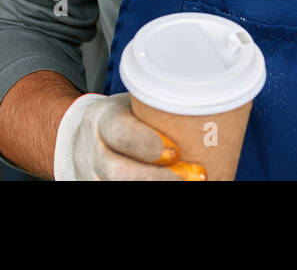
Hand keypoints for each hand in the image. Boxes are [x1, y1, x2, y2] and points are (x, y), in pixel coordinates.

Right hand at [56, 93, 206, 179]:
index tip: (177, 152)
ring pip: (115, 186)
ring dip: (154, 187)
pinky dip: (143, 192)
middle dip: (155, 179)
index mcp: (102, 119)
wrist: (81, 135)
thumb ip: (160, 112)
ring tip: (189, 184)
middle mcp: (92, 150)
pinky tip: (175, 187)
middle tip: (194, 178)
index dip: (147, 144)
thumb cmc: (123, 118)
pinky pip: (115, 192)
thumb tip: (215, 113)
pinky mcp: (94, 188)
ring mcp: (91, 175)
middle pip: (117, 171)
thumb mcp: (134, 105)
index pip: (119, 132)